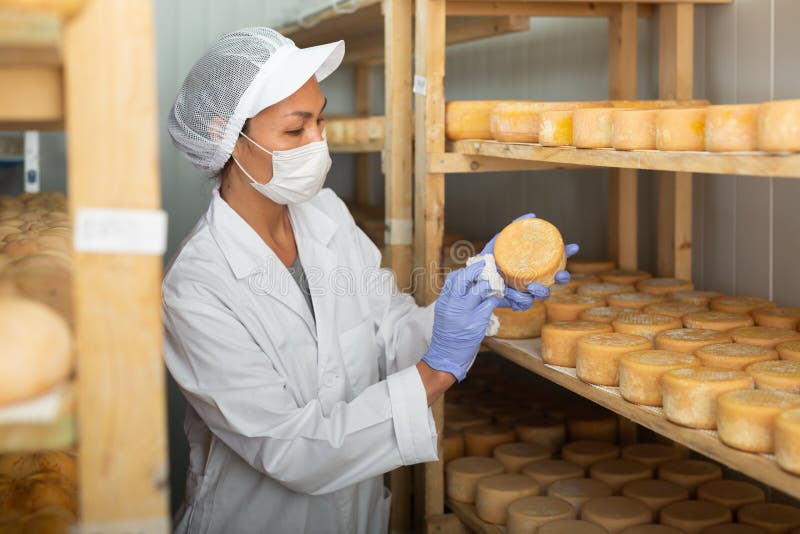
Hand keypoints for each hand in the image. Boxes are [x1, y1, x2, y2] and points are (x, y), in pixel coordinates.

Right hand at [422, 261, 501, 381]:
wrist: (445, 357)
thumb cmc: (447, 336)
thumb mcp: (444, 314)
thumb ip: (453, 300)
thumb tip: (468, 286)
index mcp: (443, 301)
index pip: (453, 278)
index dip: (465, 271)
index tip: (473, 269)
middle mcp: (452, 304)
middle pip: (465, 277)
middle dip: (477, 269)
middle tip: (486, 266)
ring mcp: (465, 313)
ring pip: (481, 288)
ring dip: (490, 285)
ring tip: (494, 286)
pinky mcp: (476, 322)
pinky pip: (490, 303)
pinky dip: (495, 299)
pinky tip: (496, 299)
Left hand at [481, 214, 579, 309]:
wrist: (473, 279)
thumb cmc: (489, 260)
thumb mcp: (499, 242)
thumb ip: (513, 229)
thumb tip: (531, 214)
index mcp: (533, 264)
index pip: (555, 259)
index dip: (567, 253)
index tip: (574, 246)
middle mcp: (534, 278)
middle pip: (556, 279)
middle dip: (563, 277)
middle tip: (560, 274)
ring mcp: (527, 292)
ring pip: (543, 294)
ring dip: (542, 291)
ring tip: (532, 286)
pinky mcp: (517, 303)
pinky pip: (525, 304)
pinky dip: (520, 300)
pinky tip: (513, 296)